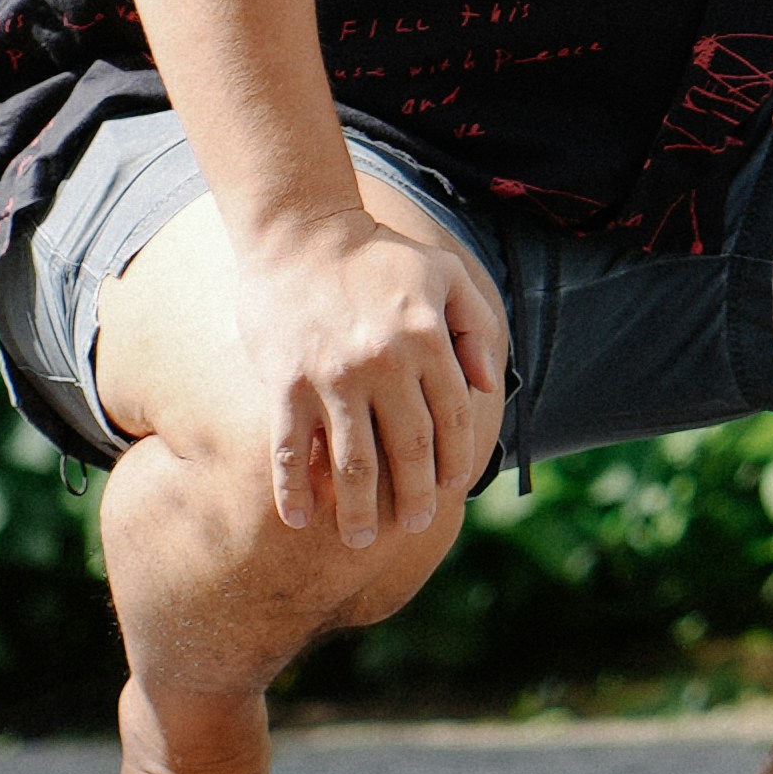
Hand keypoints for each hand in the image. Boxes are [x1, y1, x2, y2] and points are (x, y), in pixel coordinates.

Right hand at [239, 197, 506, 545]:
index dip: (456, 461)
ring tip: (363, 540)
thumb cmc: (380, 257)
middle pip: (408, 450)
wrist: (301, 233)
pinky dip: (294, 490)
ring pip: (352, 462)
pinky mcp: (285, 383)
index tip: (451, 489)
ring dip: (359, 510)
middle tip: (414, 525)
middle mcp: (385, 363)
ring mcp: (332, 376)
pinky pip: (290, 449)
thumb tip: (487, 389)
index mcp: (428, 338)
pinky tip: (302, 520)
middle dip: (414, 497)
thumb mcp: (447, 277)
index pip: (453, 419)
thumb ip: (476, 330)